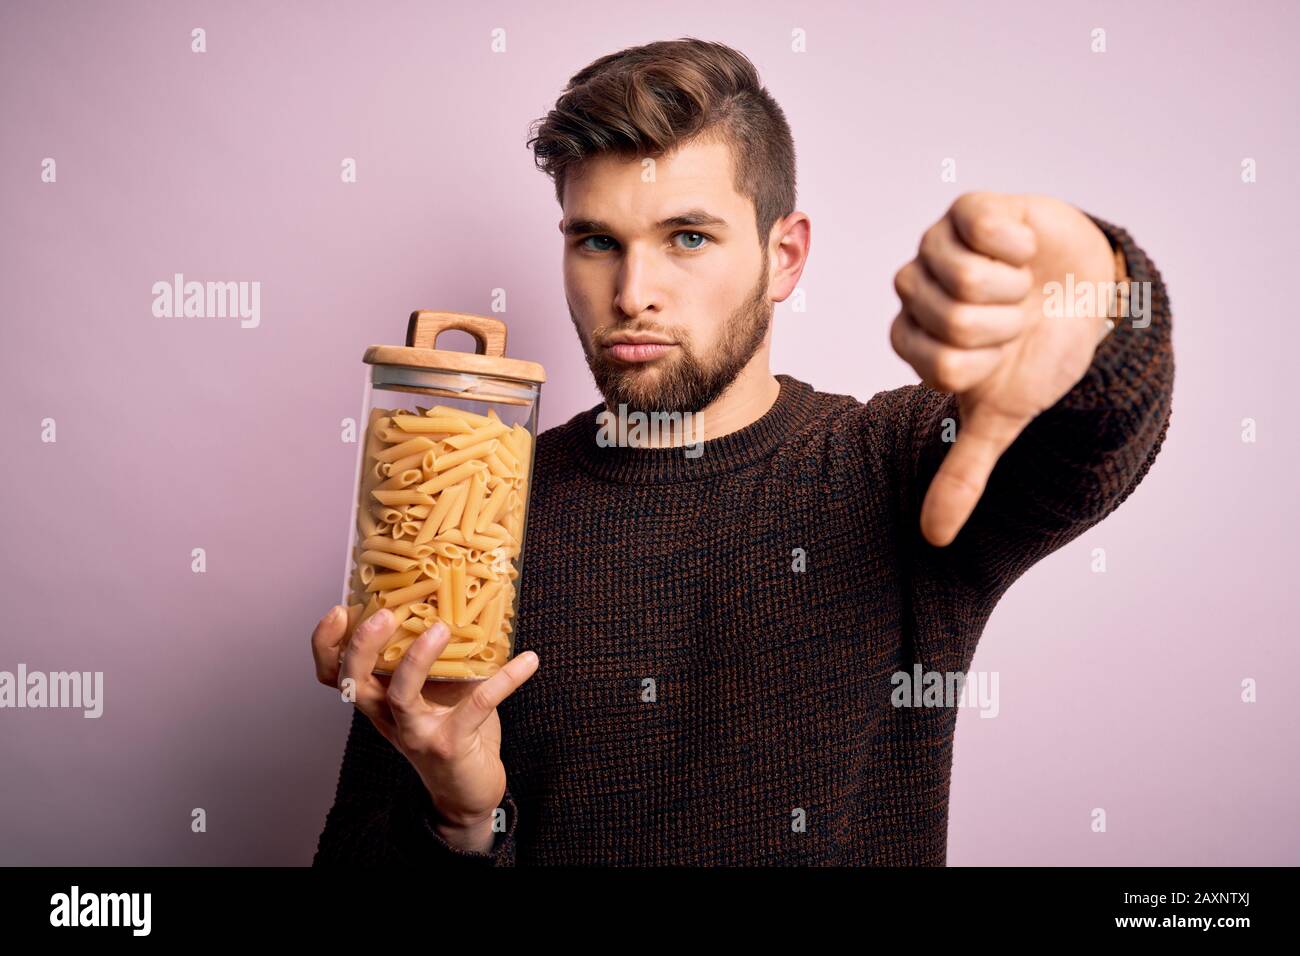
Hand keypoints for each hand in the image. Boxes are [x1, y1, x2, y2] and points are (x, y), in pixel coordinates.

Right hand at [310, 605, 539, 848]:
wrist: (467, 792)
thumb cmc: (451, 731)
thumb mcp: (434, 692)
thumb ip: (435, 658)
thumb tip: (462, 601)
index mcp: (379, 698)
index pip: (334, 672)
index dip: (327, 643)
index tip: (340, 609)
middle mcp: (388, 715)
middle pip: (353, 681)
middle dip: (362, 645)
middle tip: (385, 614)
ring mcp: (416, 732)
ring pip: (402, 694)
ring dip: (418, 658)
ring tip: (442, 628)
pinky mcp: (450, 746)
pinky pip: (476, 705)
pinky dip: (505, 679)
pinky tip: (529, 660)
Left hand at [890, 192, 1116, 546]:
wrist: (1090, 301)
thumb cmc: (1038, 355)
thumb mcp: (1002, 416)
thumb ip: (963, 472)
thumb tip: (934, 537)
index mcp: (913, 340)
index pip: (939, 363)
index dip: (988, 362)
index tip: (1003, 354)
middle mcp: (915, 291)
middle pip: (952, 322)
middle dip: (1005, 327)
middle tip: (1018, 318)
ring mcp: (937, 246)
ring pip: (965, 277)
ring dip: (1014, 288)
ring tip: (1023, 285)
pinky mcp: (969, 210)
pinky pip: (979, 225)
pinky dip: (1017, 243)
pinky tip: (1025, 250)